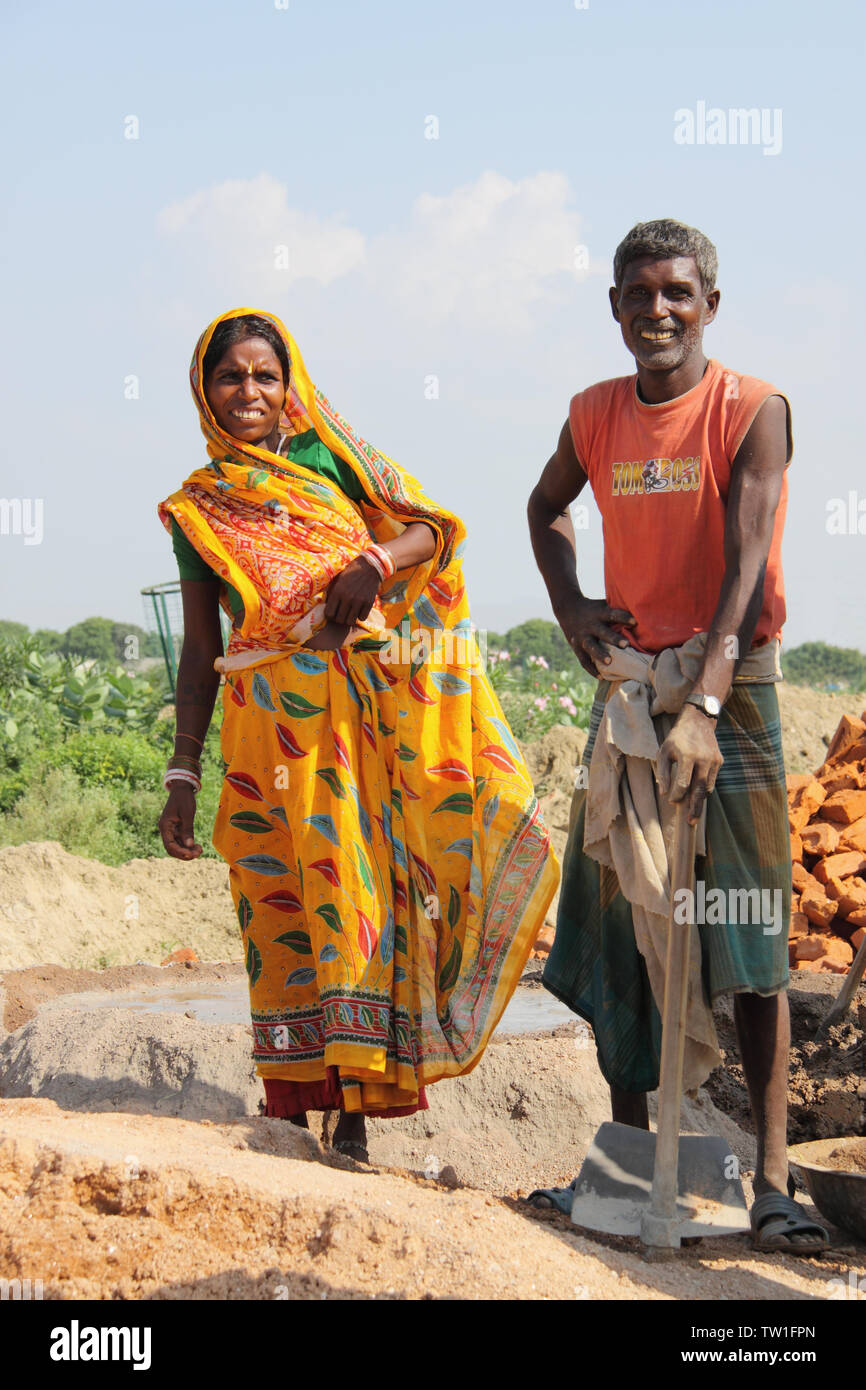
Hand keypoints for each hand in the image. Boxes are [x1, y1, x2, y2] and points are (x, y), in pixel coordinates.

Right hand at [158, 784, 202, 859]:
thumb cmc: (183, 798)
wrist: (182, 788)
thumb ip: (187, 830)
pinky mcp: (177, 828)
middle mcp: (166, 830)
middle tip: (198, 854)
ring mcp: (171, 830)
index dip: (180, 852)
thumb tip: (189, 846)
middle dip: (184, 854)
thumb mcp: (187, 814)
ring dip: (187, 850)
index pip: (169, 845)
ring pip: (177, 846)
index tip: (192, 854)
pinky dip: (188, 845)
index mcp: (165, 826)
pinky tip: (197, 846)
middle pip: (172, 848)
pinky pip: (181, 841)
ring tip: (200, 850)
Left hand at [324, 555, 380, 626]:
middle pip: (339, 619)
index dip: (330, 615)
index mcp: (337, 591)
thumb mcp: (337, 579)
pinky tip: (359, 609)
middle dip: (339, 618)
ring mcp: (359, 601)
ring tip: (350, 613)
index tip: (333, 612)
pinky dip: (360, 616)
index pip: (329, 614)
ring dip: (349, 618)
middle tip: (342, 613)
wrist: (370, 566)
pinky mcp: (369, 602)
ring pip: (350, 621)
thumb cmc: (350, 572)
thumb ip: (330, 592)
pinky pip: (362, 618)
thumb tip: (324, 606)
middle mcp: (347, 597)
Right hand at [558, 597, 636, 677]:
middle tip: (626, 644)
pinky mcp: (576, 647)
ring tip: (609, 662)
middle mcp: (590, 625)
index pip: (613, 614)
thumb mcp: (603, 605)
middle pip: (603, 632)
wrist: (568, 609)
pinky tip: (601, 677)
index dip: (623, 617)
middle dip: (614, 639)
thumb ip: (617, 609)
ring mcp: (582, 637)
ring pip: (591, 647)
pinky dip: (591, 669)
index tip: (635, 621)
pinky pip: (583, 660)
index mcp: (599, 613)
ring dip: (600, 655)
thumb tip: (642, 611)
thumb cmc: (594, 608)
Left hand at [656, 704, 722, 824]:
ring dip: (699, 799)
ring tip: (693, 811)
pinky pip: (711, 780)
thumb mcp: (664, 751)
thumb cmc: (676, 738)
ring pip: (707, 787)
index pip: (683, 783)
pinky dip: (704, 788)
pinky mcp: (719, 761)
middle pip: (700, 790)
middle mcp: (703, 759)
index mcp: (687, 756)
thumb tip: (665, 794)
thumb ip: (663, 773)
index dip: (677, 795)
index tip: (672, 802)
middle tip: (691, 822)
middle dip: (695, 807)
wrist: (698, 721)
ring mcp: (714, 760)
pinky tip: (697, 793)